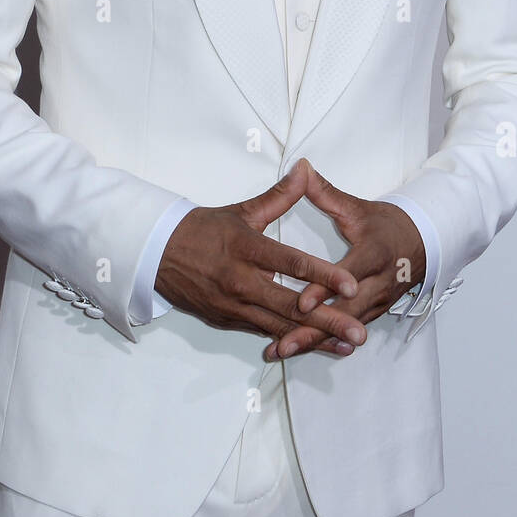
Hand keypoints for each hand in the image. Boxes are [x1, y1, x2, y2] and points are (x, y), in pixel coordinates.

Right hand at [155, 158, 367, 356]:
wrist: (157, 253)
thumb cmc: (203, 229)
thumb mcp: (241, 211)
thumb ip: (279, 196)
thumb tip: (305, 170)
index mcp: (247, 248)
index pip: (292, 263)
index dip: (324, 275)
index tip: (351, 284)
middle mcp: (241, 281)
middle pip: (291, 305)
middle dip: (328, 321)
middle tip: (359, 332)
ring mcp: (233, 305)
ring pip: (280, 326)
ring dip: (315, 338)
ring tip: (346, 346)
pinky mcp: (227, 320)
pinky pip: (264, 332)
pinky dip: (290, 340)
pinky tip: (314, 346)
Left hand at [264, 164, 425, 360]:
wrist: (423, 242)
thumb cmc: (386, 224)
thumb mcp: (358, 207)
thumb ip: (326, 192)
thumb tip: (301, 168)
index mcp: (373, 255)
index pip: (347, 276)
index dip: (324, 289)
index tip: (300, 302)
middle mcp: (377, 284)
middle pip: (344, 313)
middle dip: (313, 330)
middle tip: (283, 344)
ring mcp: (377, 303)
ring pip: (344, 327)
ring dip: (314, 341)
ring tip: (282, 351)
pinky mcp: (373, 314)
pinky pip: (347, 331)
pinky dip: (323, 342)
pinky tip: (297, 350)